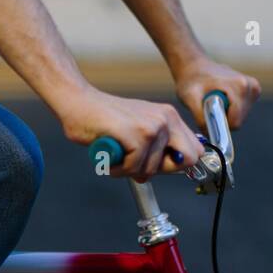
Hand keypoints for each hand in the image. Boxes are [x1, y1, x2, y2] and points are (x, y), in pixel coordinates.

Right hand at [57, 86, 204, 180]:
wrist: (78, 102)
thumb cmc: (103, 120)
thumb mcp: (139, 129)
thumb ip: (157, 146)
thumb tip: (172, 168)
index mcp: (169, 117)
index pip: (195, 151)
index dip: (177, 164)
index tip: (155, 165)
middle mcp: (166, 118)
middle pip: (187, 161)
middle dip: (162, 170)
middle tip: (138, 163)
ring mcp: (153, 126)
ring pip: (154, 169)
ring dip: (131, 170)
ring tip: (116, 155)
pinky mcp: (137, 134)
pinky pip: (135, 167)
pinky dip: (119, 169)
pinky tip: (110, 156)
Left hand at [173, 56, 261, 129]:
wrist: (195, 66)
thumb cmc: (191, 80)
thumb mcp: (190, 98)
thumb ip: (200, 117)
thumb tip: (211, 134)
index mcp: (241, 86)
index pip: (235, 122)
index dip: (219, 124)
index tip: (207, 114)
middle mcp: (251, 86)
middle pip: (238, 121)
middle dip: (222, 118)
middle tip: (208, 105)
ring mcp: (254, 88)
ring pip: (240, 118)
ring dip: (225, 114)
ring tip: (213, 100)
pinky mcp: (253, 91)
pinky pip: (241, 112)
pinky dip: (229, 110)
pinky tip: (220, 98)